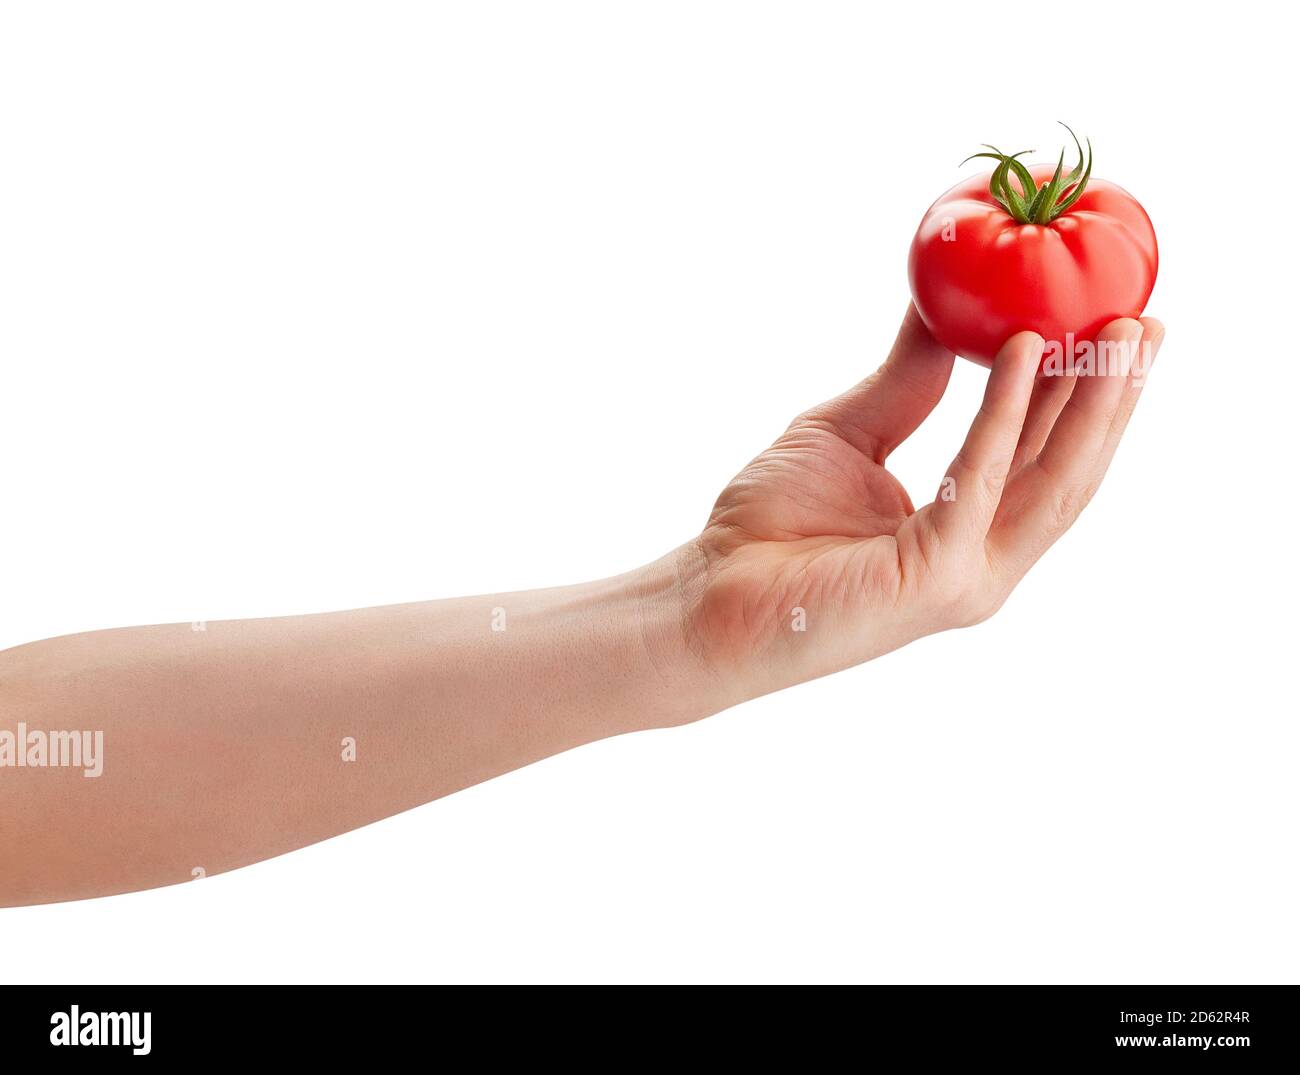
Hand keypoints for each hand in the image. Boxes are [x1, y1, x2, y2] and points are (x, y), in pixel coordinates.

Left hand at [677, 304, 1164, 702]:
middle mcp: (980, 559)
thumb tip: (949, 312)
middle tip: (1144, 322)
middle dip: (1113, 397)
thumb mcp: (849, 431)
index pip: (1042, 458)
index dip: (1086, 397)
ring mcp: (965, 576)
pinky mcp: (936, 578)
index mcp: (965, 530)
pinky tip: (1022, 351)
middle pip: (1069, 472)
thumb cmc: (770, 527)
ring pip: (1051, 482)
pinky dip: (1004, 413)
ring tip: (1117, 332)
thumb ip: (908, 383)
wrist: (709, 595)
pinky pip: (980, 480)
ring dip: (1090, 403)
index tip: (1117, 328)